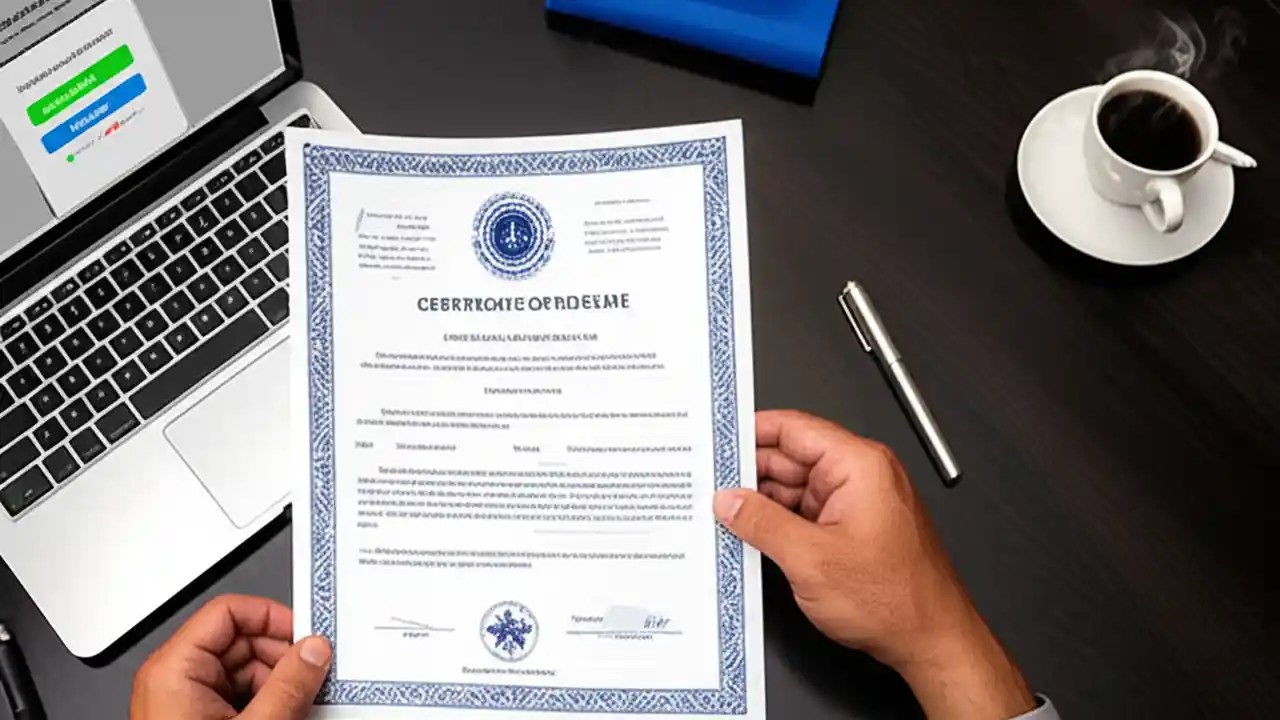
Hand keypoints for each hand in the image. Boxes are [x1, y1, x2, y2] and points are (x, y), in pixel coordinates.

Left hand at [130, 595, 331, 719]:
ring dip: (276, 683)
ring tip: (298, 704)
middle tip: (311, 674)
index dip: (272, 617)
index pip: (227, 611)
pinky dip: (265, 701)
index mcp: (173, 668)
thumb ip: (288, 686)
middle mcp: (173, 678)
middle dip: (281, 657)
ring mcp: (183, 700)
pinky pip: (237, 693)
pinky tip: (281, 714)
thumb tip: (315, 650)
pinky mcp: (194, 718)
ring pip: (244, 668)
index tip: (306, 634)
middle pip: (240, 640)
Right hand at [714, 410, 1034, 719]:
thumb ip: (762, 523)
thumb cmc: (895, 601)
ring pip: (796, 489)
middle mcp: (861, 477)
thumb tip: (728, 500)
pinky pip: (808, 514)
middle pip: (792, 458)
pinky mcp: (853, 529)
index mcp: (859, 466)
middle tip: (707, 485)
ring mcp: (857, 503)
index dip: (751, 431)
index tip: (716, 440)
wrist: (932, 641)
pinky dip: (780, 523)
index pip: (794, 428)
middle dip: (749, 474)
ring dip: (762, 503)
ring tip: (722, 515)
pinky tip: (752, 535)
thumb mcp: (811, 560)